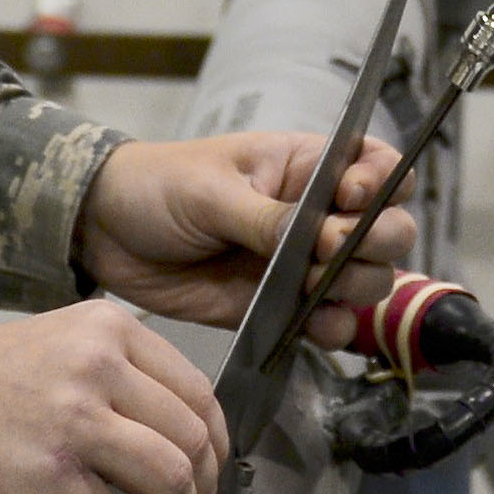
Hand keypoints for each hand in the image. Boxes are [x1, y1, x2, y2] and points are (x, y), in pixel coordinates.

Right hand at [0, 305, 228, 493]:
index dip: (216, 444)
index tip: (209, 472)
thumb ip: (103, 375)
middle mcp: (96, 367)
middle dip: (206, 489)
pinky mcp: (49, 481)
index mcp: (101, 328)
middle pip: (194, 438)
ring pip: (174, 480)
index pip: (198, 391)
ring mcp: (74, 423)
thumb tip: (163, 433)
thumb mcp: (39, 349)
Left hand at [76, 132, 417, 347]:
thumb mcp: (211, 191)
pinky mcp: (278, 307)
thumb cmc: (157, 186)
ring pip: (366, 280)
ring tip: (311, 286)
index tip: (353, 196)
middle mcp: (315, 215)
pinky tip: (311, 322)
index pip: (378, 166)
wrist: (106, 233)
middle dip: (376, 242)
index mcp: (305, 166)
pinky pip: (326, 322)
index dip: (383, 182)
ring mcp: (300, 264)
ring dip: (354, 287)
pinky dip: (330, 327)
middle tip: (330, 249)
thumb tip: (319, 236)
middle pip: (388, 230)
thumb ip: (267, 217)